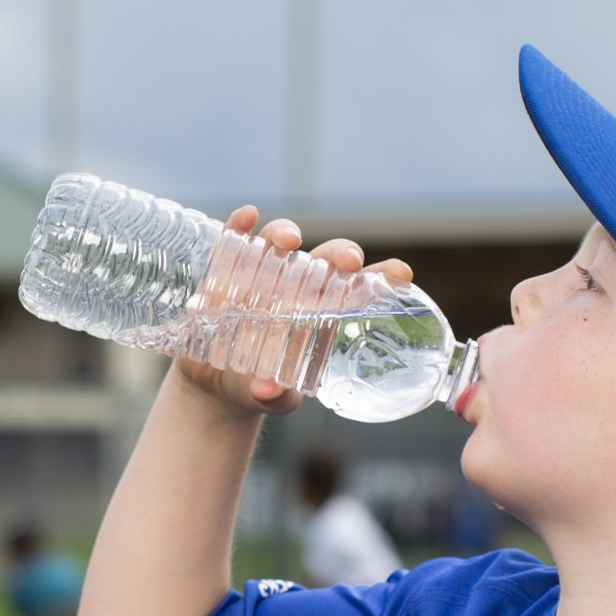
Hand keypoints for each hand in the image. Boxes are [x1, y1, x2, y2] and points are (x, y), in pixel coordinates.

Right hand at [167, 206, 415, 414]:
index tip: (401, 273)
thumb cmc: (257, 388)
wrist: (214, 384)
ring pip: (281, 242)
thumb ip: (273, 397)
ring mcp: (261, 275)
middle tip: (349, 261)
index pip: (358, 290)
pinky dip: (239, 225)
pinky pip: (233, 242)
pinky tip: (247, 217)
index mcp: (321, 315)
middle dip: (340, 253)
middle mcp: (296, 287)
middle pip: (326, 259)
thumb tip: (267, 392)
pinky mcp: (225, 272)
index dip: (381, 277)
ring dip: (286, 233)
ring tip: (289, 241)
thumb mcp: (269, 398)